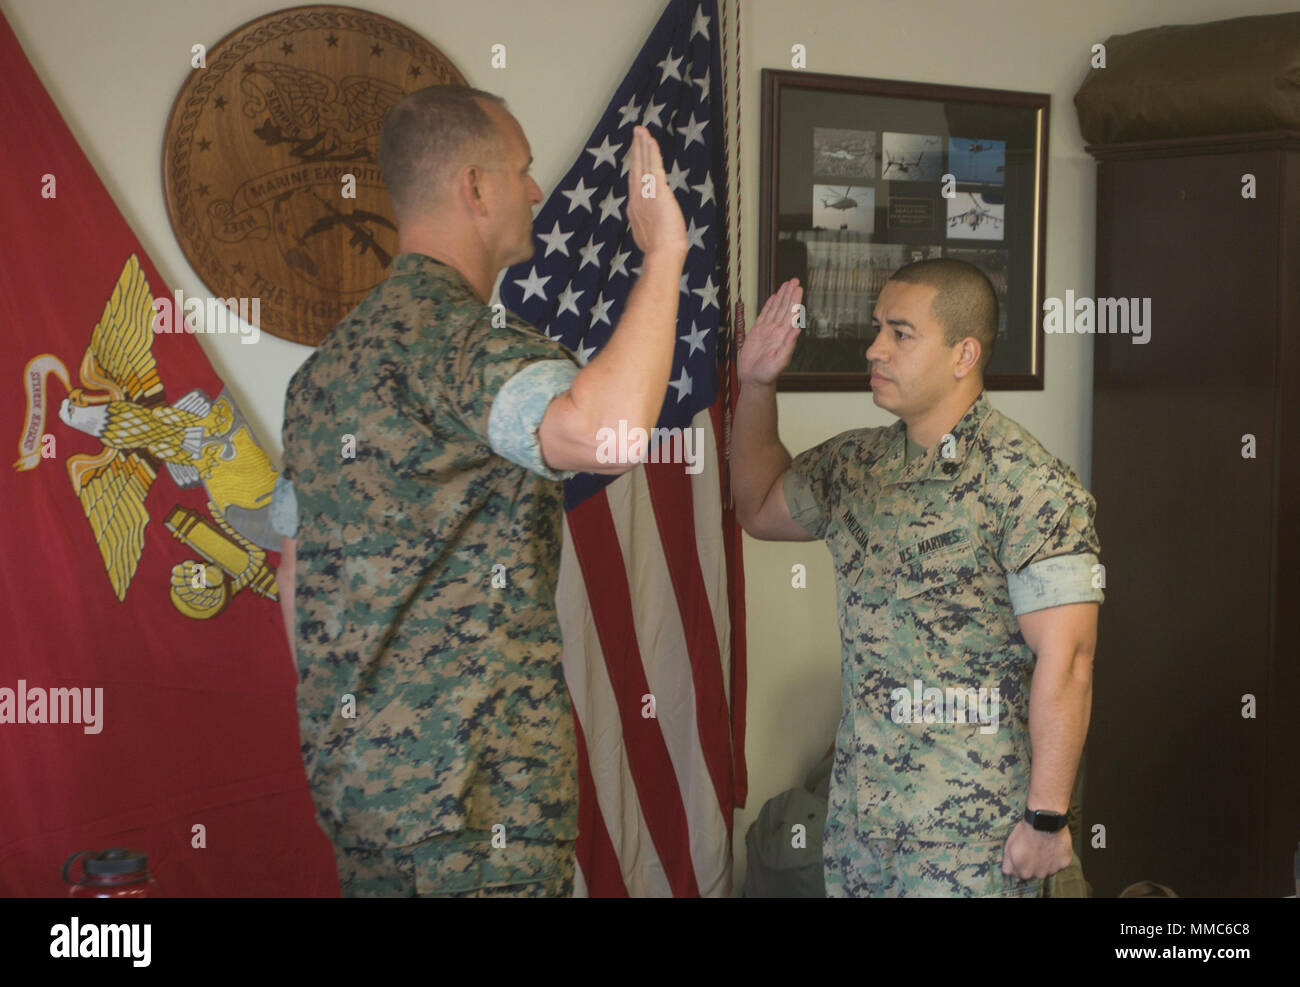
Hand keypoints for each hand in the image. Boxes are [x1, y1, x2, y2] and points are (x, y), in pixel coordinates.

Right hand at [625, 126, 687, 258]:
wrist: (662, 253)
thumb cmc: (661, 252)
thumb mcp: (651, 237)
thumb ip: (650, 227)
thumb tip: (653, 230)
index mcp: (635, 208)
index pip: (635, 182)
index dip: (635, 167)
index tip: (636, 155)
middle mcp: (637, 198)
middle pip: (635, 168)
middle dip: (635, 150)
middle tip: (636, 134)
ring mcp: (645, 193)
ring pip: (642, 163)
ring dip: (641, 144)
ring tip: (640, 130)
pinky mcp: (656, 189)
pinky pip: (653, 165)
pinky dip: (651, 151)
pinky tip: (649, 139)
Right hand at [737, 278, 801, 385]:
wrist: (753, 380)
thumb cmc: (767, 375)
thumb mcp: (780, 361)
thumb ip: (788, 345)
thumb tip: (797, 329)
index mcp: (784, 336)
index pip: (791, 314)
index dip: (795, 300)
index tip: (798, 288)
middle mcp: (777, 331)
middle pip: (785, 308)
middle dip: (790, 294)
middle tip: (795, 280)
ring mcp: (767, 331)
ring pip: (776, 309)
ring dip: (781, 296)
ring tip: (786, 284)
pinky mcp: (757, 333)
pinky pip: (764, 315)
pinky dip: (769, 306)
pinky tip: (774, 298)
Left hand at [1001, 821, 1072, 880]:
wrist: (1043, 821)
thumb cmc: (1025, 832)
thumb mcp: (1009, 848)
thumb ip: (1008, 865)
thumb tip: (1011, 877)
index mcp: (1024, 872)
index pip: (1020, 875)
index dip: (1020, 864)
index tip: (1022, 855)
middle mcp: (1039, 874)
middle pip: (1035, 873)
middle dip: (1033, 865)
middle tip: (1033, 849)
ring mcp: (1052, 870)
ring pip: (1048, 869)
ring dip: (1046, 862)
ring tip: (1044, 846)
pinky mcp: (1064, 863)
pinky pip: (1060, 863)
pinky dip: (1057, 857)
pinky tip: (1054, 846)